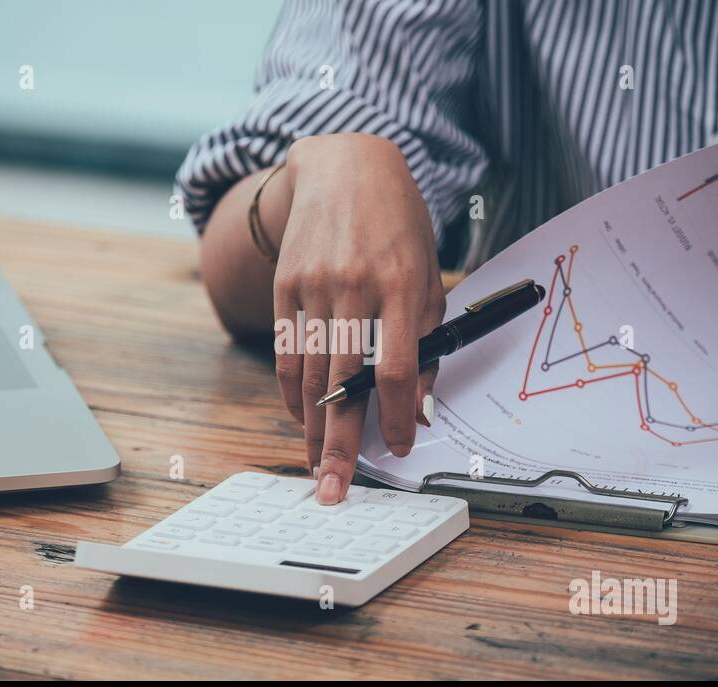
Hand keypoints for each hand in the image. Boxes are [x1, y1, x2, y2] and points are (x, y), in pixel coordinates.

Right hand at [275, 134, 444, 503]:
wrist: (346, 167)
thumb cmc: (400, 229)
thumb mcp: (431, 278)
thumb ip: (428, 343)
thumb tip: (420, 409)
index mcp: (403, 286)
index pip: (397, 369)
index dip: (397, 417)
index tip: (399, 448)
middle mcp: (356, 287)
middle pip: (346, 382)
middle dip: (340, 443)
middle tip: (335, 488)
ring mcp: (315, 285)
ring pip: (312, 374)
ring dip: (312, 428)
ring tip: (317, 465)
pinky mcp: (286, 284)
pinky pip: (287, 351)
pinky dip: (291, 391)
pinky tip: (299, 418)